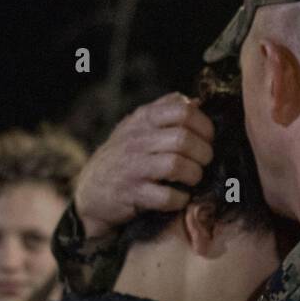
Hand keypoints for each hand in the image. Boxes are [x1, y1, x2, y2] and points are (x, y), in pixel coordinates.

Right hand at [74, 92, 214, 237]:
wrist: (91, 189)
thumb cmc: (123, 156)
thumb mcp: (137, 125)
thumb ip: (164, 110)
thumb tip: (197, 101)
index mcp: (143, 119)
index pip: (182, 110)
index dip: (204, 125)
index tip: (208, 138)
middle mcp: (137, 140)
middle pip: (183, 139)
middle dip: (203, 153)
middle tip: (204, 162)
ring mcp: (134, 167)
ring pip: (176, 165)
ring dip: (194, 174)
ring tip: (193, 178)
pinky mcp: (133, 193)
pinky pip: (166, 196)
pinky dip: (180, 199)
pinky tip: (180, 197)